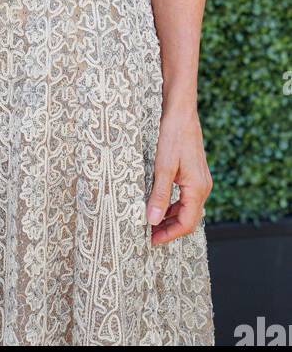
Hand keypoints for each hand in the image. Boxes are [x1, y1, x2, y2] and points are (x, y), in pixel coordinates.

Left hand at [146, 106, 211, 245]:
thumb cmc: (173, 135)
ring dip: (170, 218)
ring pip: (187, 208)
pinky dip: (173, 205)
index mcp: (197, 188)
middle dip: (169, 229)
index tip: (151, 240)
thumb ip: (158, 195)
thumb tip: (152, 220)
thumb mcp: (162, 167)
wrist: (181, 111)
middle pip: (189, 218)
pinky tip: (159, 205)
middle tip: (149, 235)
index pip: (187, 223)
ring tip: (151, 223)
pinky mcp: (194, 173)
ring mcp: (200, 180)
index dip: (169, 234)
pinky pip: (185, 197)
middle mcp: (202, 187)